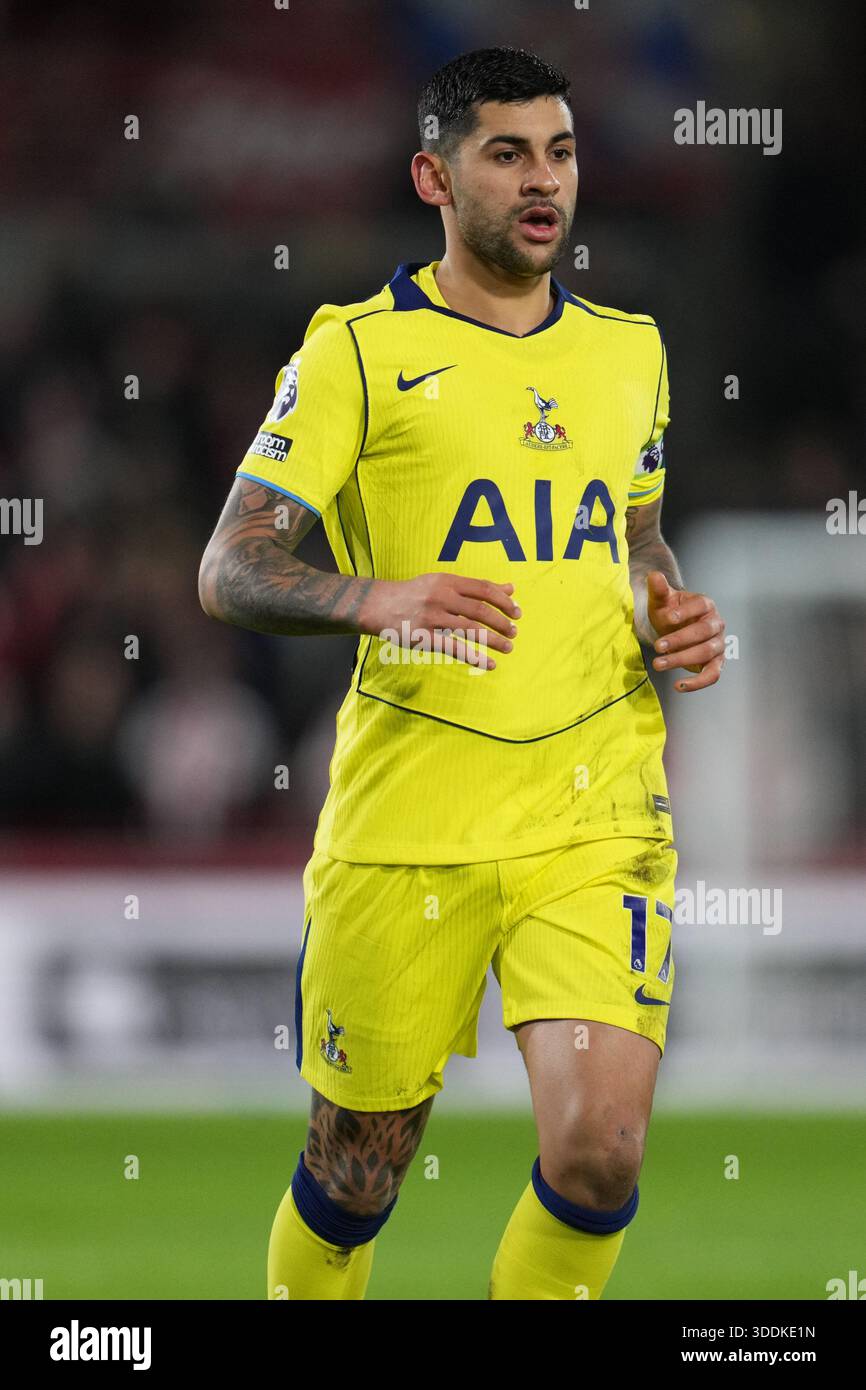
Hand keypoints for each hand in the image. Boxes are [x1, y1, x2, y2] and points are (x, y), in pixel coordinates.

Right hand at [361, 573, 520, 669]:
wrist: (379, 605)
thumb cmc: (416, 594)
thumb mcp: (444, 583)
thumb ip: (475, 587)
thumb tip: (510, 588)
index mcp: (447, 581)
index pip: (483, 589)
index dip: (504, 602)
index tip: (517, 612)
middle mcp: (440, 597)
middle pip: (480, 610)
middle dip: (502, 622)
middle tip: (514, 632)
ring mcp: (431, 618)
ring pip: (470, 630)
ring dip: (493, 640)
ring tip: (508, 647)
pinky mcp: (423, 637)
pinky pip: (454, 648)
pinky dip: (475, 657)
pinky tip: (489, 664)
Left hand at [645, 571, 725, 691]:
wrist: (676, 630)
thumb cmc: (670, 614)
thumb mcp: (661, 602)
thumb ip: (658, 590)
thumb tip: (654, 575)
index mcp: (705, 605)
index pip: (701, 605)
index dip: (686, 612)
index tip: (668, 618)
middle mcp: (716, 624)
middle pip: (703, 632)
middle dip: (680, 640)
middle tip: (657, 647)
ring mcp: (718, 644)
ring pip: (707, 653)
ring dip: (682, 660)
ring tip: (659, 664)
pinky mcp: (716, 663)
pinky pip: (712, 675)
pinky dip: (697, 683)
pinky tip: (678, 686)